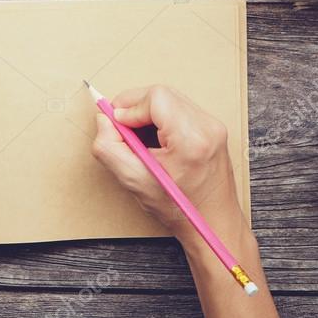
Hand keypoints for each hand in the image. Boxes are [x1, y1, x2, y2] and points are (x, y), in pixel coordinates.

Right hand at [90, 85, 244, 248]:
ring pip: (170, 98)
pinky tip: (155, 138)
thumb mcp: (134, 181)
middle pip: (162, 93)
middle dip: (136, 106)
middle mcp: (207, 127)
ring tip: (139, 136)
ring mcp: (213, 126)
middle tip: (122, 127)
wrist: (213, 224)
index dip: (130, 106)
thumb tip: (103, 119)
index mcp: (191, 140)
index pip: (156, 98)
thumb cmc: (178, 209)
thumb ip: (109, 147)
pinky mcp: (213, 128)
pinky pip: (180, 108)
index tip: (118, 124)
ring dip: (148, 110)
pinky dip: (161, 116)